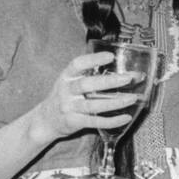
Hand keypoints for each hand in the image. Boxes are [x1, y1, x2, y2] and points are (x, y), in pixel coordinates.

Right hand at [26, 51, 140, 146]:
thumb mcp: (70, 82)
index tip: (111, 56)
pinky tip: (126, 117)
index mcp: (66, 77)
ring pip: (92, 105)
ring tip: (132, 98)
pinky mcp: (74, 122)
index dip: (93, 59)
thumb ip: (88, 75)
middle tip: (128, 78)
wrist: (46, 120)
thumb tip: (120, 69)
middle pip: (86, 85)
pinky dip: (111, 121)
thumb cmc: (66, 97)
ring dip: (114, 102)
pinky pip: (95, 122)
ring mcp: (69, 107)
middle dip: (108, 81)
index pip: (77, 64)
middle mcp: (66, 91)